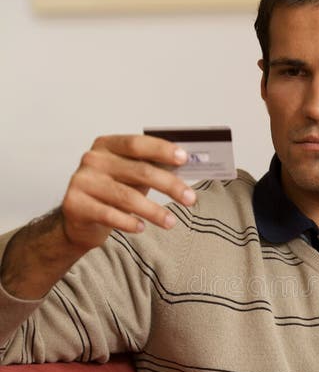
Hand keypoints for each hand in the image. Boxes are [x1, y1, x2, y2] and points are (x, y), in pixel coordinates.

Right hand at [61, 134, 194, 251]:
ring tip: (171, 222)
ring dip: (154, 211)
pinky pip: (109, 215)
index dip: (161, 149)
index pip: (137, 144)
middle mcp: (93, 159)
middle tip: (190, 198)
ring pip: (127, 197)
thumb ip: (152, 168)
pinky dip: (129, 222)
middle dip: (169, 185)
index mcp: (107, 145)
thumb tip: (187, 165)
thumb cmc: (110, 194)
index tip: (184, 158)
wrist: (79, 220)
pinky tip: (141, 227)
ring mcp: (82, 181)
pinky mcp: (75, 204)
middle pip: (138, 171)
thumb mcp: (130, 176)